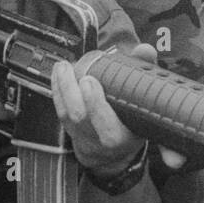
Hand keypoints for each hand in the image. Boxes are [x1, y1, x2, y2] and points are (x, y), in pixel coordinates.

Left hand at [51, 58, 141, 176]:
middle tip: (77, 72)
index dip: (96, 106)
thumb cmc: (133, 122)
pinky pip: (60, 110)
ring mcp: (82, 134)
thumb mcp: (144, 104)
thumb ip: (144, 74)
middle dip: (75, 92)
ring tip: (64, 66)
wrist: (115, 152)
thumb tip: (145, 50)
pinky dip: (57, 89)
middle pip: (81, 118)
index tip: (90, 81)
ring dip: (63, 87)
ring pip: (67, 114)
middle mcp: (100, 139)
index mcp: (123, 137)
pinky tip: (58, 73)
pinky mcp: (70, 128)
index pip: (108, 128)